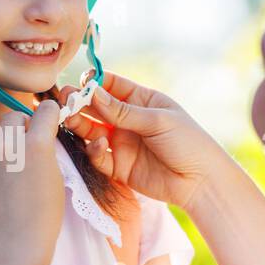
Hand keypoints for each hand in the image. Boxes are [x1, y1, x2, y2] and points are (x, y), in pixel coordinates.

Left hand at [0, 99, 64, 263]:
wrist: (14, 244)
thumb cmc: (43, 216)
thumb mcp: (55, 178)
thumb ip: (44, 151)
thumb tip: (37, 137)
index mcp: (36, 145)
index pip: (44, 110)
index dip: (48, 114)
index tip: (48, 119)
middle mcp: (8, 146)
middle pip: (13, 117)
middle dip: (22, 126)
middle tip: (28, 146)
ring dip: (4, 146)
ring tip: (11, 172)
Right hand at [57, 72, 217, 207]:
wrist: (200, 182)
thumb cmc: (188, 143)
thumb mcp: (157, 120)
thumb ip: (123, 111)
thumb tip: (92, 93)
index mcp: (141, 101)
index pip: (111, 85)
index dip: (94, 83)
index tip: (80, 83)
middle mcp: (127, 120)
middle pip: (96, 108)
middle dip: (79, 103)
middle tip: (64, 100)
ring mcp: (121, 143)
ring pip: (91, 131)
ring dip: (79, 125)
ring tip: (71, 120)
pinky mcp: (117, 167)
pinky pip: (97, 156)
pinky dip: (92, 149)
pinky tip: (99, 145)